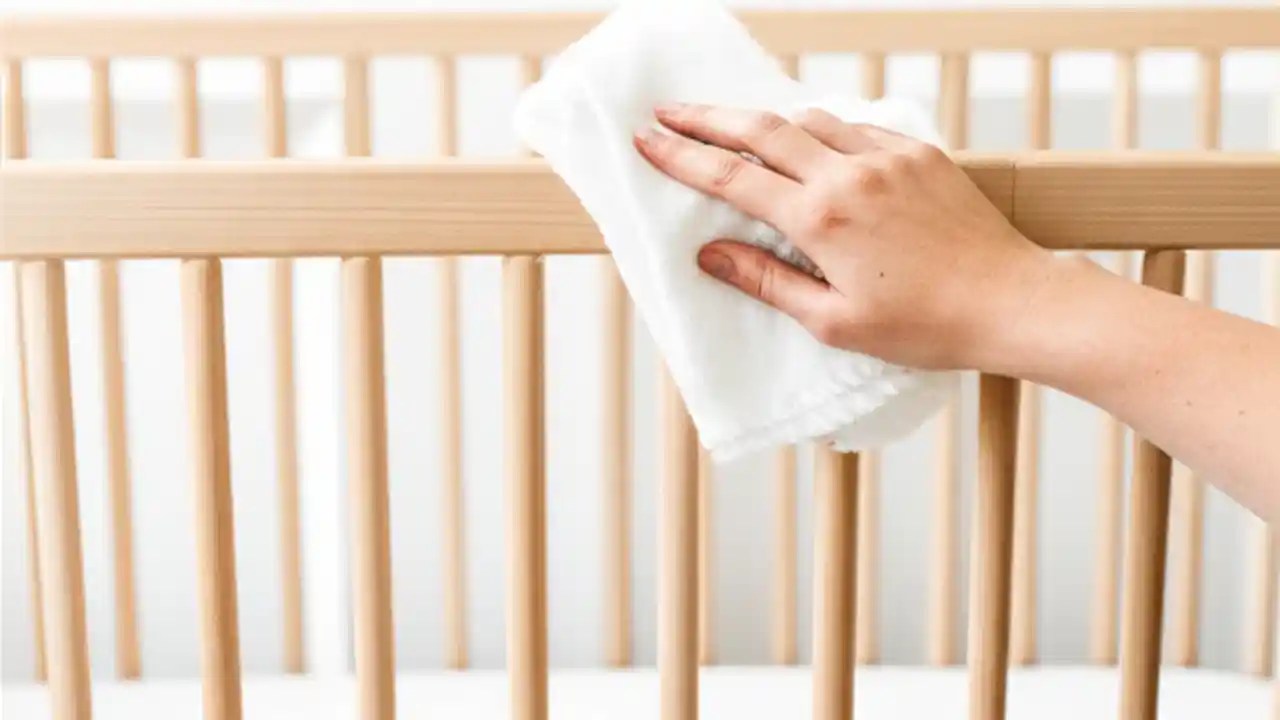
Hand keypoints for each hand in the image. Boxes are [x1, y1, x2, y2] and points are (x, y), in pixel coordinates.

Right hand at [633, 102, 1061, 370]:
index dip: (682, 157)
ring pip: (810, 120)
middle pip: (761, 130)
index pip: (732, 178)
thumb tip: (710, 256)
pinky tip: (813, 143)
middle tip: (669, 110)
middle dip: (707, 117)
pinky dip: (823, 130)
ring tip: (736, 128)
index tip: (647, 140)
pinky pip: (856, 129)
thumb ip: (767, 281)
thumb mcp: (833, 321)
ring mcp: (887, 158)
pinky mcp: (919, 155)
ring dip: (765, 121)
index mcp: (820, 219)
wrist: (1011, 301)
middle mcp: (849, 175)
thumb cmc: (924, 326)